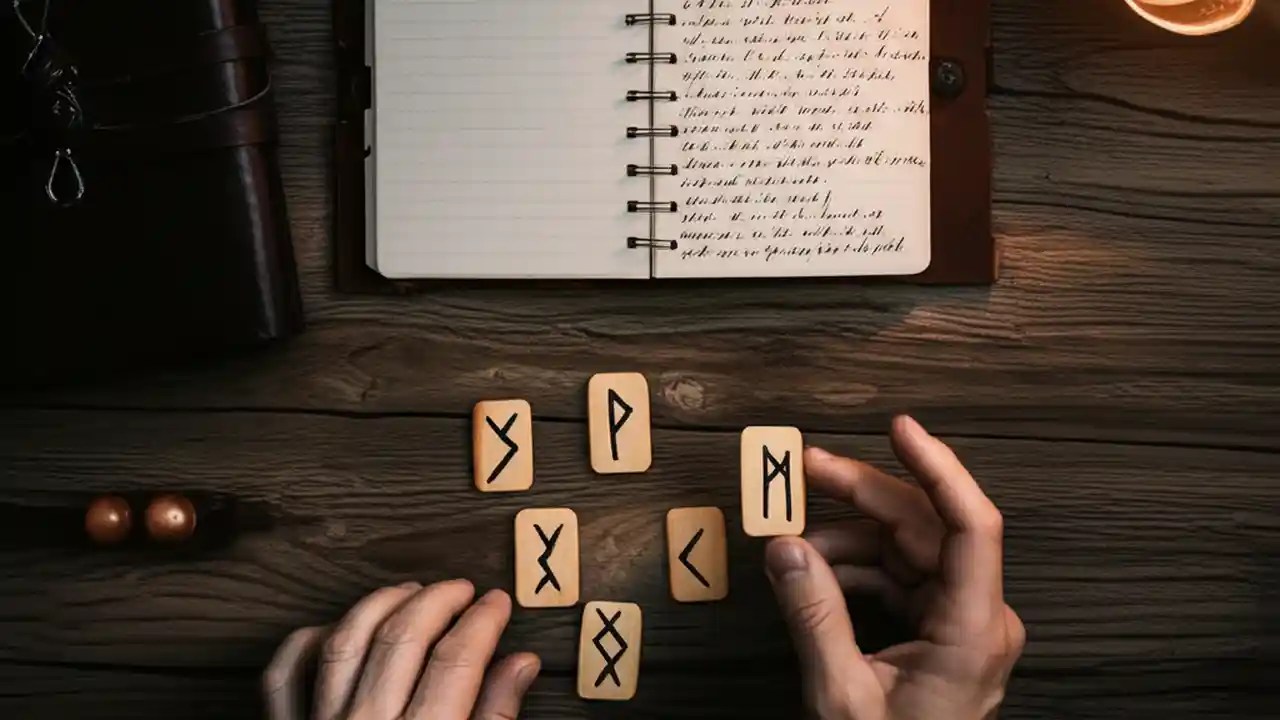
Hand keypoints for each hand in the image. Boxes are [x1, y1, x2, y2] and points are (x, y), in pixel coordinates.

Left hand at [262, 580, 539, 719]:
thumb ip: (494, 719)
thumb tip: (519, 665)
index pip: (456, 661)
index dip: (482, 621)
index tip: (497, 603)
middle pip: (401, 640)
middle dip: (438, 602)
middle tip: (461, 589)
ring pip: (343, 643)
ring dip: (380, 606)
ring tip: (409, 593)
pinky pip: (285, 676)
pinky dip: (308, 643)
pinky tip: (336, 628)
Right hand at [765, 415, 1024, 719]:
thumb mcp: (841, 695)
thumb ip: (813, 614)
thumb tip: (784, 545)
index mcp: (973, 632)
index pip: (972, 525)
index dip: (938, 467)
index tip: (899, 428)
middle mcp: (979, 618)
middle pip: (926, 526)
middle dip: (861, 493)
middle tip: (805, 468)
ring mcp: (962, 622)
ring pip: (908, 546)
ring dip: (849, 532)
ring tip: (794, 533)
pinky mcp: (942, 629)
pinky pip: (899, 574)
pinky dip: (855, 565)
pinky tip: (815, 565)